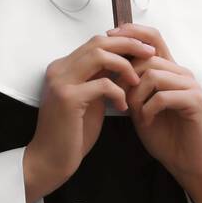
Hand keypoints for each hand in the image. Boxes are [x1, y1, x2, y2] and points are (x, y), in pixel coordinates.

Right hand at [25, 30, 157, 197]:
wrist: (51, 160)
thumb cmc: (72, 134)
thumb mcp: (89, 100)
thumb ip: (99, 80)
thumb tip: (124, 64)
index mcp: (62, 68)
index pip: (95, 42)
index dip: (122, 42)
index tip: (143, 50)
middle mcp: (58, 69)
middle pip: (98, 42)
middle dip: (128, 44)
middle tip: (150, 53)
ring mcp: (61, 82)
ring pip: (99, 55)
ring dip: (125, 65)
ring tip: (136, 81)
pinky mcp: (68, 98)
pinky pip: (103, 84)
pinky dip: (118, 92)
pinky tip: (123, 107)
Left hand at [107, 23, 201, 183]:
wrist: (187, 162)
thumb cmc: (163, 135)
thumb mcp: (140, 106)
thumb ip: (130, 86)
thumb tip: (110, 66)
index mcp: (170, 71)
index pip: (153, 38)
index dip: (132, 31)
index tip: (110, 35)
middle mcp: (182, 74)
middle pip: (148, 59)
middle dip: (127, 78)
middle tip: (121, 99)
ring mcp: (191, 86)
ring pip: (154, 75)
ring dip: (136, 96)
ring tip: (134, 113)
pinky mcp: (196, 102)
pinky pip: (163, 96)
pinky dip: (148, 109)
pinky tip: (146, 122)